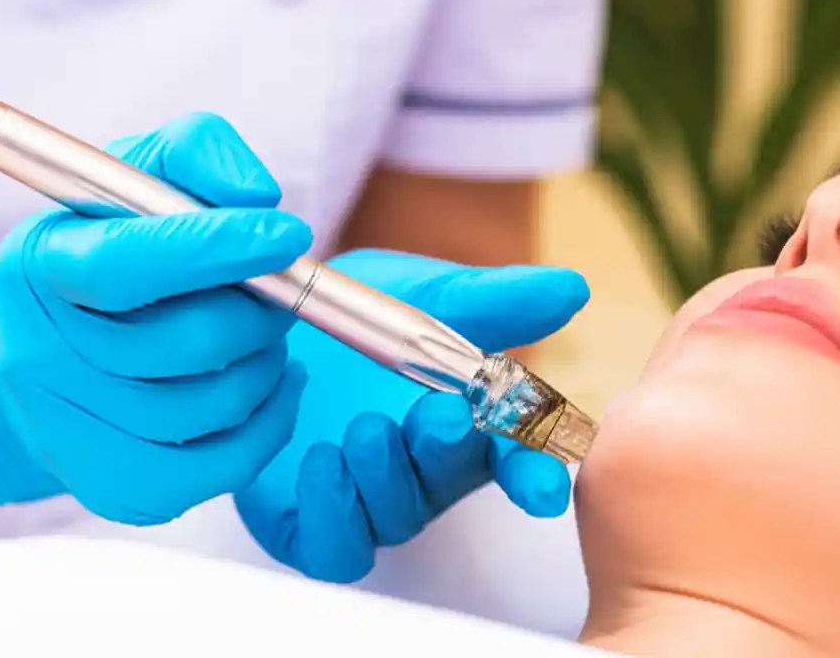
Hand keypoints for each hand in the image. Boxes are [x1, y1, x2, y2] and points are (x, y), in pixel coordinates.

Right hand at [0, 113, 309, 524]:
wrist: (32, 354)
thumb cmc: (101, 250)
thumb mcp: (131, 177)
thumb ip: (194, 155)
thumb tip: (257, 196)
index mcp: (43, 266)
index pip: (126, 265)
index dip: (215, 248)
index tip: (288, 232)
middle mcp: (42, 355)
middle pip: (188, 343)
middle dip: (262, 312)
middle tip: (281, 290)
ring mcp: (73, 432)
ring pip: (214, 405)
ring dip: (268, 364)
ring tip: (266, 336)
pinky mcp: (115, 487)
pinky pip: (223, 467)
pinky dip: (271, 422)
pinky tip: (273, 386)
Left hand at [235, 250, 588, 581]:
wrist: (268, 319)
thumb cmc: (358, 312)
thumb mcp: (422, 295)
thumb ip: (492, 298)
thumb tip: (571, 288)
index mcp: (465, 423)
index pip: (514, 461)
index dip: (533, 477)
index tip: (543, 485)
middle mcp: (422, 472)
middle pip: (452, 485)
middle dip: (451, 455)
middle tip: (442, 415)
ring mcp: (366, 502)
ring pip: (396, 521)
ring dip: (389, 479)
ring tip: (367, 428)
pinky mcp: (308, 525)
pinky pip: (334, 550)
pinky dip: (333, 514)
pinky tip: (322, 461)